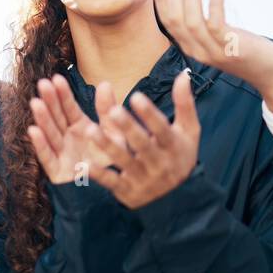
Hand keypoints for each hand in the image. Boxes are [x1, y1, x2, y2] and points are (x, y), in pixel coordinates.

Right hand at [26, 75, 104, 184]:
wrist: (111, 192)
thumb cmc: (112, 162)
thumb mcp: (114, 133)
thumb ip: (107, 111)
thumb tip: (104, 83)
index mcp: (80, 127)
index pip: (69, 107)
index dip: (63, 94)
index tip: (56, 78)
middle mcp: (67, 138)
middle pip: (57, 117)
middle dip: (50, 101)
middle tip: (43, 84)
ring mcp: (60, 153)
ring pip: (50, 133)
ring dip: (42, 118)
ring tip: (35, 102)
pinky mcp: (56, 170)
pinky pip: (47, 156)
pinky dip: (40, 144)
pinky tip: (33, 130)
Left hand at [85, 71, 200, 208]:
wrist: (179, 197)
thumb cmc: (180, 154)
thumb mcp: (188, 131)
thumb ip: (184, 103)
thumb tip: (183, 75)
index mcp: (172, 145)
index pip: (161, 128)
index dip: (150, 114)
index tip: (136, 97)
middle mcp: (158, 162)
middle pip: (141, 144)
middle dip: (128, 128)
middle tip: (113, 110)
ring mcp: (142, 178)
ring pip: (123, 160)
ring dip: (107, 146)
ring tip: (91, 130)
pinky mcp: (128, 191)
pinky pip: (112, 182)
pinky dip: (99, 175)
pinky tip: (84, 166)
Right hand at [154, 0, 272, 119]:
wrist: (271, 74)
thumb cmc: (246, 49)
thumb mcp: (218, 37)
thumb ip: (203, 22)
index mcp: (190, 47)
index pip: (167, 20)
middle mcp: (196, 51)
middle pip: (175, 17)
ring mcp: (212, 51)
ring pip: (191, 20)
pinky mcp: (230, 48)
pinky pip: (216, 24)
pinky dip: (214, 3)